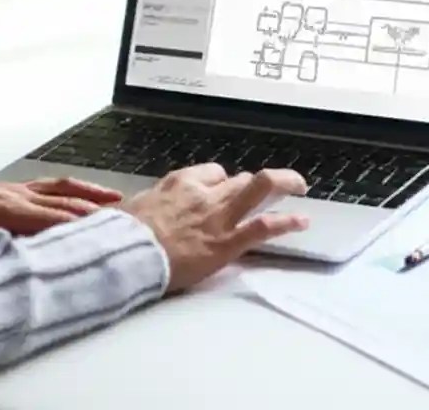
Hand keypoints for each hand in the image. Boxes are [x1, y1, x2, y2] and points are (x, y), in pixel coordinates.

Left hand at [0, 176, 122, 256]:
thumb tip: (27, 253)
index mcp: (10, 210)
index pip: (56, 220)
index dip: (85, 227)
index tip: (113, 234)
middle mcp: (17, 196)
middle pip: (65, 203)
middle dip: (97, 212)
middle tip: (129, 219)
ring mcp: (12, 190)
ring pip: (59, 189)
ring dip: (88, 195)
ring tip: (115, 199)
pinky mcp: (4, 190)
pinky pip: (45, 186)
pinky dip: (66, 188)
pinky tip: (73, 193)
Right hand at [122, 163, 309, 292]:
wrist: (130, 254)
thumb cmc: (126, 235)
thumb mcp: (133, 209)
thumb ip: (151, 206)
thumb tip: (143, 211)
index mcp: (179, 183)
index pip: (211, 173)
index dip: (220, 181)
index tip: (223, 188)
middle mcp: (204, 193)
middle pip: (238, 180)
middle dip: (252, 184)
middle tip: (265, 189)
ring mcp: (220, 216)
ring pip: (260, 189)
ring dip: (283, 184)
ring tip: (299, 185)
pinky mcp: (228, 241)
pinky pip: (265, 226)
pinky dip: (287, 221)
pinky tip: (302, 221)